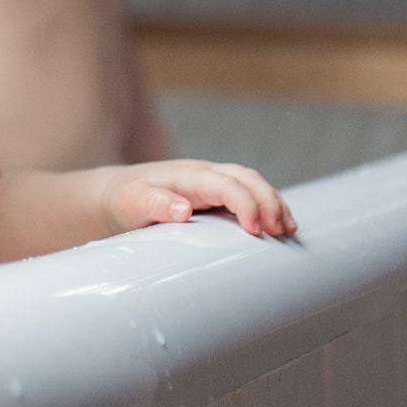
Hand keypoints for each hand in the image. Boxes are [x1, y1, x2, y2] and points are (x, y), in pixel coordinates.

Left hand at [105, 160, 294, 238]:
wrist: (117, 195)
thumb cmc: (126, 199)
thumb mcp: (133, 203)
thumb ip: (156, 204)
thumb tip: (183, 210)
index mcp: (189, 175)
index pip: (226, 184)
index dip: (246, 204)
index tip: (257, 230)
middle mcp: (205, 175)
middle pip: (247, 178)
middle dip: (269, 201)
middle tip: (281, 232)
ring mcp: (213, 183)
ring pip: (253, 184)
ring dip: (274, 203)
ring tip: (289, 231)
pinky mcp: (216, 196)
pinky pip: (249, 195)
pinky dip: (268, 208)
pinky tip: (280, 227)